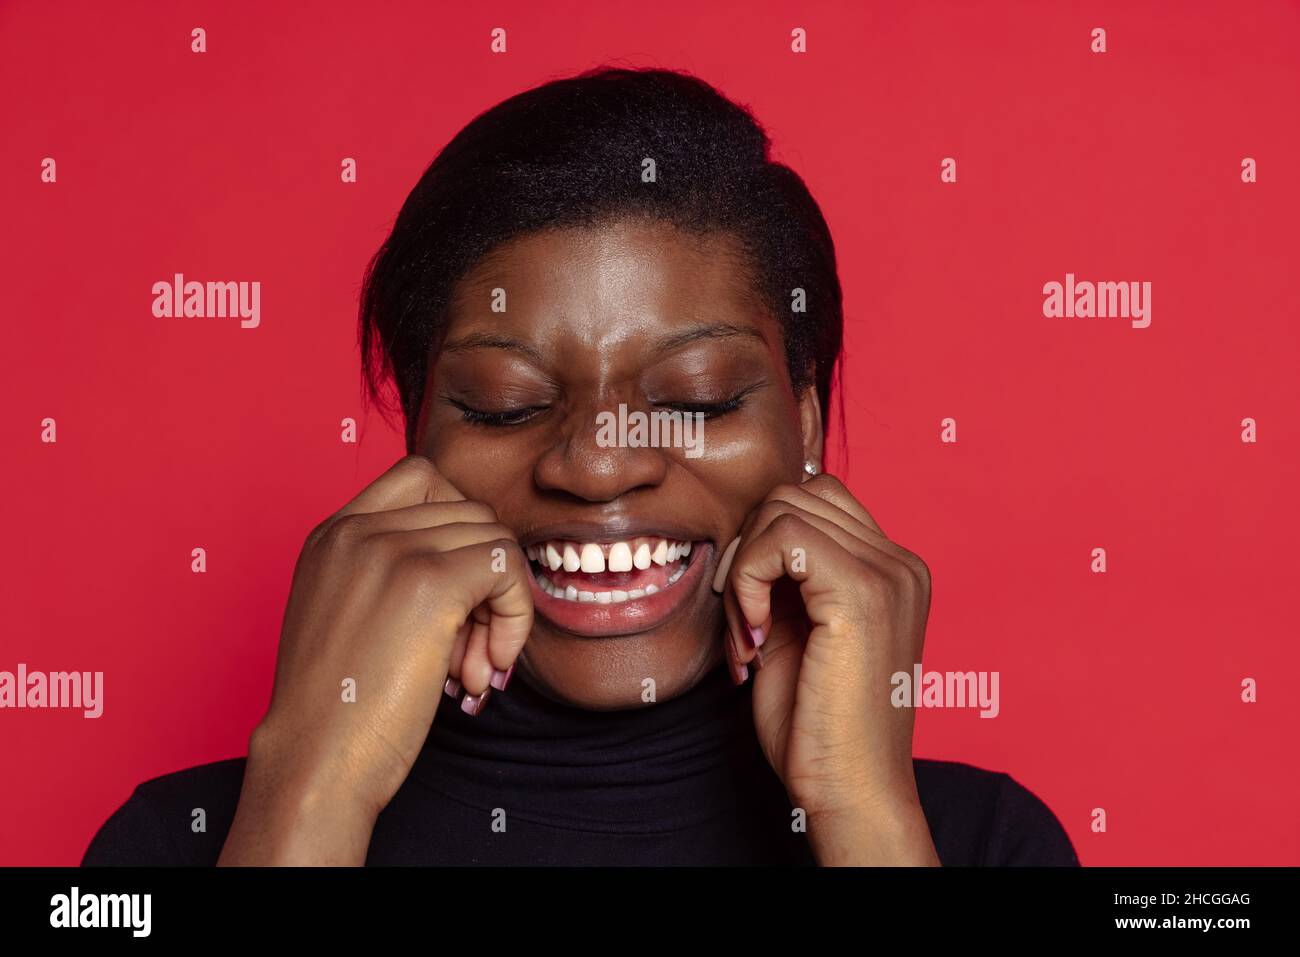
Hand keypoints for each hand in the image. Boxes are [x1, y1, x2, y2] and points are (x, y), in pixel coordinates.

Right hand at [218, 454, 532, 864]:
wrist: (313, 761)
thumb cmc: (336, 707)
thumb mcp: (346, 615)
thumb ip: (389, 573)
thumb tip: (477, 563)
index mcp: (332, 533)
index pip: (422, 479)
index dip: (458, 530)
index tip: (454, 595)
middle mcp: (358, 529)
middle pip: (469, 512)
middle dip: (482, 580)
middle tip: (468, 649)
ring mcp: (393, 550)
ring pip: (494, 538)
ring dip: (499, 605)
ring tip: (470, 667)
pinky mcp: (430, 582)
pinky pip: (508, 567)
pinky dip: (515, 615)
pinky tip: (487, 666)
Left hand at [713, 472, 938, 864]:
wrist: (851, 790)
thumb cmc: (819, 726)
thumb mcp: (798, 631)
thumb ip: (785, 578)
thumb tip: (747, 532)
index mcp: (892, 571)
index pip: (815, 501)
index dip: (763, 545)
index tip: (749, 611)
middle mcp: (900, 563)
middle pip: (795, 495)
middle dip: (748, 555)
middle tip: (743, 626)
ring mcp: (888, 573)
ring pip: (783, 508)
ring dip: (745, 570)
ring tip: (749, 636)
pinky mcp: (862, 592)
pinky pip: (782, 537)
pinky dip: (749, 578)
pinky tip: (755, 634)